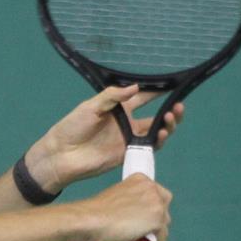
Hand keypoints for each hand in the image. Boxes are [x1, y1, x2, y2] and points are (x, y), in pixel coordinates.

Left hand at [24, 86, 185, 192]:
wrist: (61, 155)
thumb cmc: (72, 127)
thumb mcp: (90, 106)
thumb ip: (112, 97)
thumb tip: (135, 87)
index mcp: (119, 108)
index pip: (143, 97)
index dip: (158, 91)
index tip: (174, 84)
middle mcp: (127, 124)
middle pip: (156, 116)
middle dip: (170, 111)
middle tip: (179, 105)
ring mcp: (129, 140)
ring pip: (156, 132)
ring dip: (168, 125)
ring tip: (172, 116)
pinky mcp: (128, 154)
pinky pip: (148, 148)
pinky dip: (159, 140)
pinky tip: (163, 133)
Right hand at [77, 171, 172, 240]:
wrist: (90, 219)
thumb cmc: (97, 212)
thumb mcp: (117, 196)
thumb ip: (130, 200)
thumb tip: (136, 215)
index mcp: (141, 179)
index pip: (158, 194)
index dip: (152, 207)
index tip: (144, 217)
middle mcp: (152, 188)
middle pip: (163, 208)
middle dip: (156, 220)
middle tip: (142, 230)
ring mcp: (156, 204)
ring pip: (164, 224)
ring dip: (156, 234)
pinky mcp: (157, 221)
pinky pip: (162, 237)